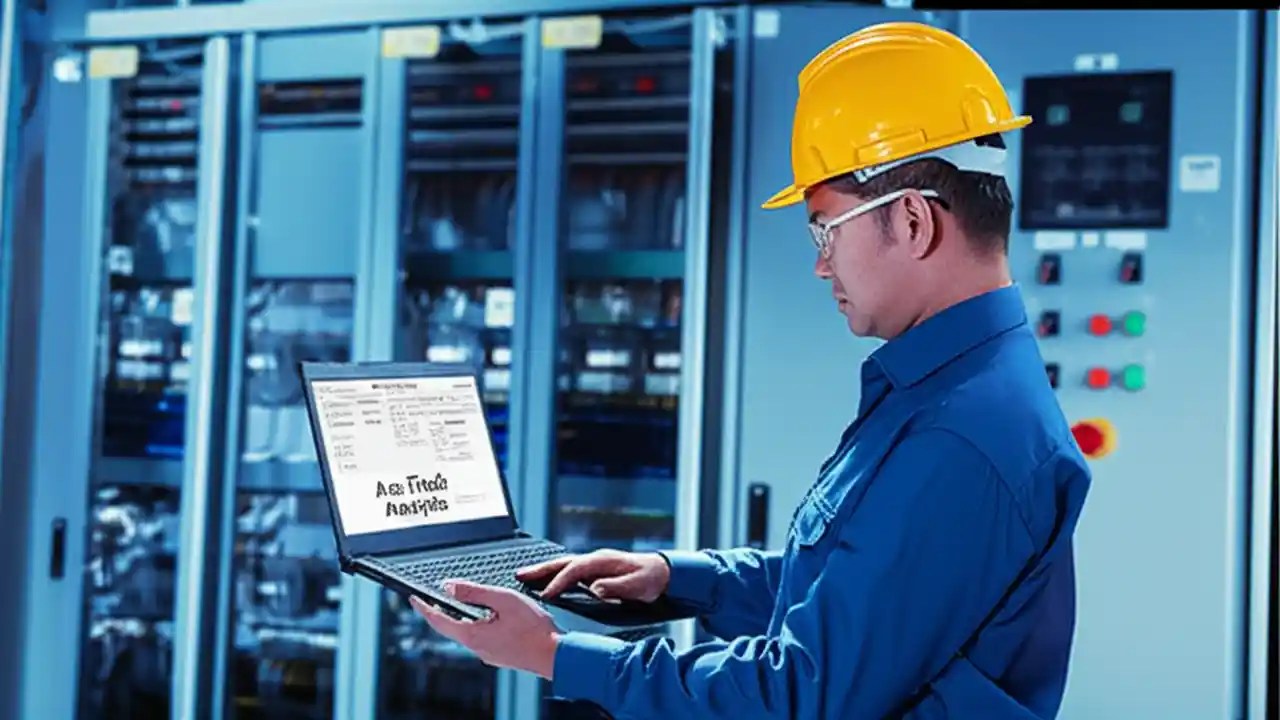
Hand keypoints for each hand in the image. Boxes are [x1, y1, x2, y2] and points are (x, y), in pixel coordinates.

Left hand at [411, 580, 560, 679]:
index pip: (438, 620)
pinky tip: (489, 617)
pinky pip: (482, 638)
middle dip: (442, 612)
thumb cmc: (534, 628)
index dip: (424, 608)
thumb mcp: (503, 600)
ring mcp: (488, 654)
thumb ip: (475, 592)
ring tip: (461, 603)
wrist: (555, 655)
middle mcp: (477, 648)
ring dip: (462, 618)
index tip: (413, 598)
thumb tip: (449, 586)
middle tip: (434, 598)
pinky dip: (477, 625)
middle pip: (451, 628)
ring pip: (468, 633)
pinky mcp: (499, 655)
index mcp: (473, 635)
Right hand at [516, 549, 670, 602]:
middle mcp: (595, 559)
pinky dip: (555, 574)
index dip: (558, 582)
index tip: (545, 595)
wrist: (663, 572)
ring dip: (544, 570)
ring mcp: (594, 564)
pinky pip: (570, 571)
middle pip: (562, 562)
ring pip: (563, 565)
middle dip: (540, 569)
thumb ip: (616, 587)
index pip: (574, 570)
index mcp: (602, 561)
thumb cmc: (651, 578)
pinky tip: (546, 581)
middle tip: (519, 575)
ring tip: (525, 576)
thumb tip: (595, 590)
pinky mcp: (595, 571)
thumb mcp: (637, 585)